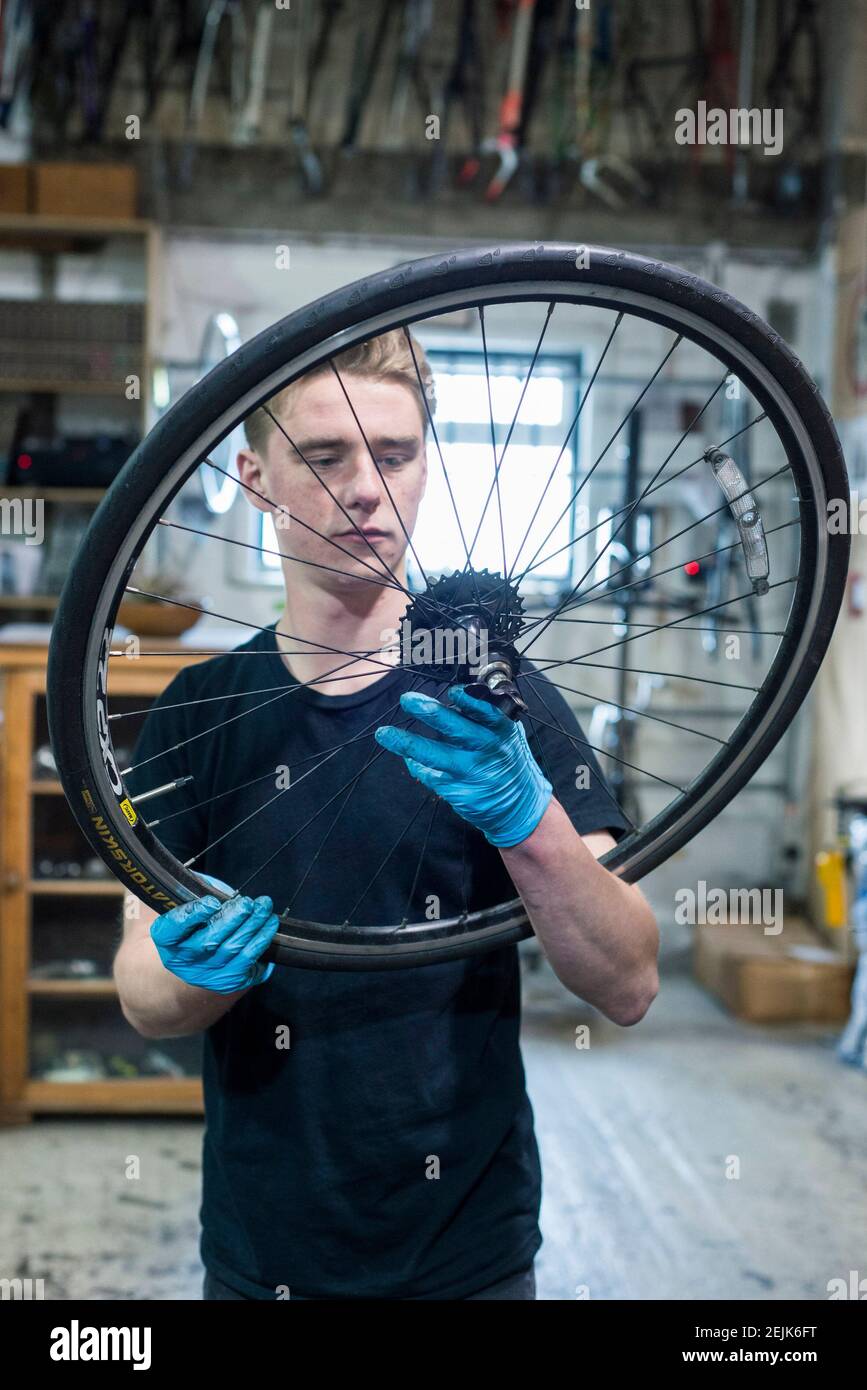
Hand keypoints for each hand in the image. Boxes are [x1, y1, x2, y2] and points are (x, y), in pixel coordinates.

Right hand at [150, 872, 279, 993]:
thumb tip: (216, 888)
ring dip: (252, 926)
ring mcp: (206, 974)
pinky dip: (261, 940)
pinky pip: (247, 960)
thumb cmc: (194, 928)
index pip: (174, 928)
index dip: (193, 915)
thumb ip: (196, 900)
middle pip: (208, 942)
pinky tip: (269, 924)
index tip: (213, 902)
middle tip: (247, 903)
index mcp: (166, 941)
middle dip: (231, 920)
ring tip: (263, 907)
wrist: (198, 963)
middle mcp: (184, 961)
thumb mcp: (186, 912)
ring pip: (232, 949)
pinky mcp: (228, 980)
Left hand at [374, 686, 551, 847]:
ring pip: (434, 756)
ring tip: (384, 733)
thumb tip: (459, 691)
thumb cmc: (509, 760)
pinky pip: (429, 773)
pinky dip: (416, 763)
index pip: (486, 713)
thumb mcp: (508, 734)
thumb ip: (487, 715)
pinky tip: (409, 757)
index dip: (469, 702)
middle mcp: (486, 751)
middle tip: (408, 700)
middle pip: (456, 729)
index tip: (453, 692)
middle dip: (430, 712)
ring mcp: (470, 772)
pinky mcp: (457, 791)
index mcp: (502, 731)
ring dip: (407, 742)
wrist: (520, 805)